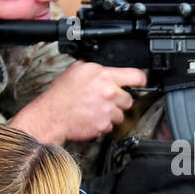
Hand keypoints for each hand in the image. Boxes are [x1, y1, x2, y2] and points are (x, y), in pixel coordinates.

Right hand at [10, 61, 146, 143]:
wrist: (52, 116)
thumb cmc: (61, 94)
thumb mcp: (77, 70)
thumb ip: (95, 68)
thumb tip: (105, 69)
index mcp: (103, 76)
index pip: (135, 76)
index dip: (141, 80)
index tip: (142, 83)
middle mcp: (108, 92)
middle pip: (129, 99)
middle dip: (119, 100)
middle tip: (106, 100)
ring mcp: (107, 110)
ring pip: (121, 114)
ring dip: (111, 113)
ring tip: (96, 110)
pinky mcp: (104, 125)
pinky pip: (111, 125)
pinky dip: (104, 123)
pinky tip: (92, 118)